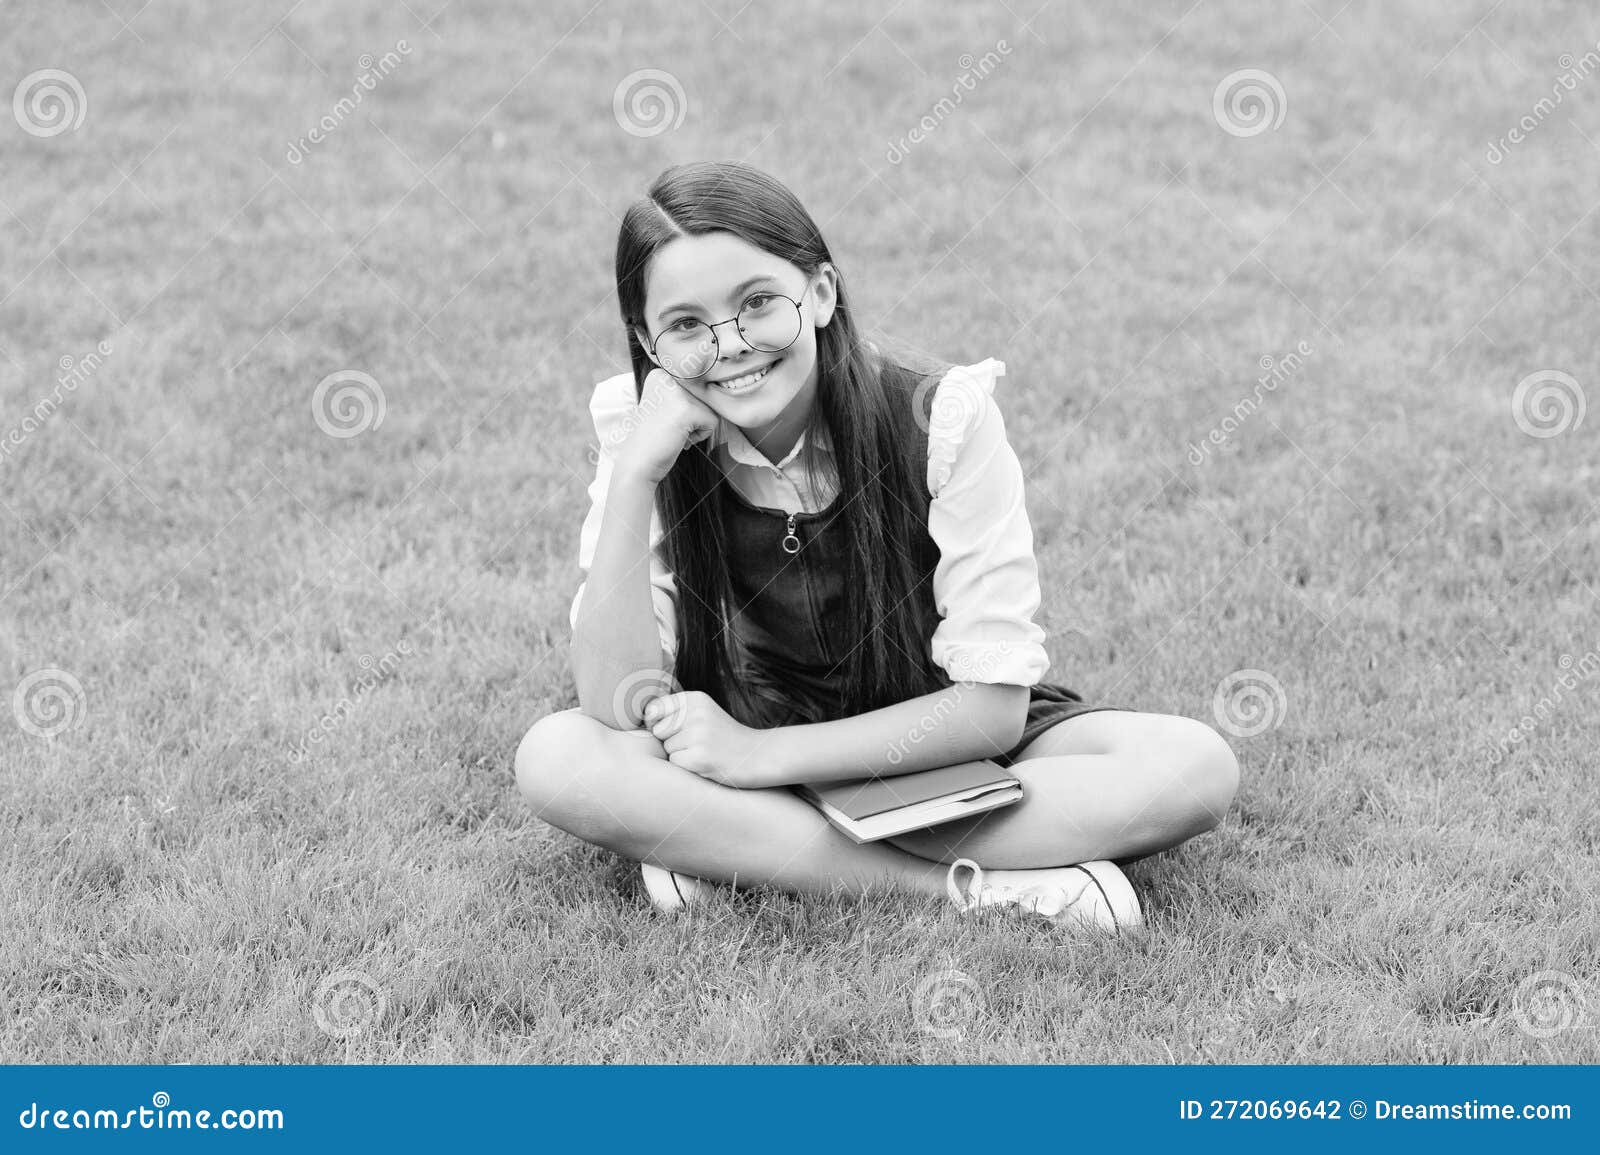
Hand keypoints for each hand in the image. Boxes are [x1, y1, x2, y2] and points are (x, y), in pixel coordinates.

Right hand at [613, 368, 721, 484]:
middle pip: (704, 396)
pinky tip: (678, 438)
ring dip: (697, 426)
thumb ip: (687, 393)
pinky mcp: (689, 410)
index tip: (665, 418)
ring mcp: (678, 393)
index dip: (687, 408)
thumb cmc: (654, 438)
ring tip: (674, 432)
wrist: (638, 463)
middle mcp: (668, 377)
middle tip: (669, 427)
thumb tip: (718, 386)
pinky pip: (713, 422)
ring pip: (710, 408)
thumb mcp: (667, 405)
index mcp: (660, 373)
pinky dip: (700, 436)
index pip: (695, 386)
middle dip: (693, 417)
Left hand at [641, 690, 777, 788]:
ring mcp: (699, 735)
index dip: (655, 722)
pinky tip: (705, 762)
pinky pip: (675, 764)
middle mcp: (696, 713)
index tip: (668, 729)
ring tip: (703, 752)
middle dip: (670, 741)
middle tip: (695, 743)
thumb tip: (642, 720)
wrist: (757, 755)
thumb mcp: (703, 713)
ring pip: (667, 749)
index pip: (654, 708)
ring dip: (680, 755)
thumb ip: (676, 711)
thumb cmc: (724, 737)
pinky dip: (686, 767)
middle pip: (658, 731)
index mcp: (695, 699)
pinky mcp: (700, 757)